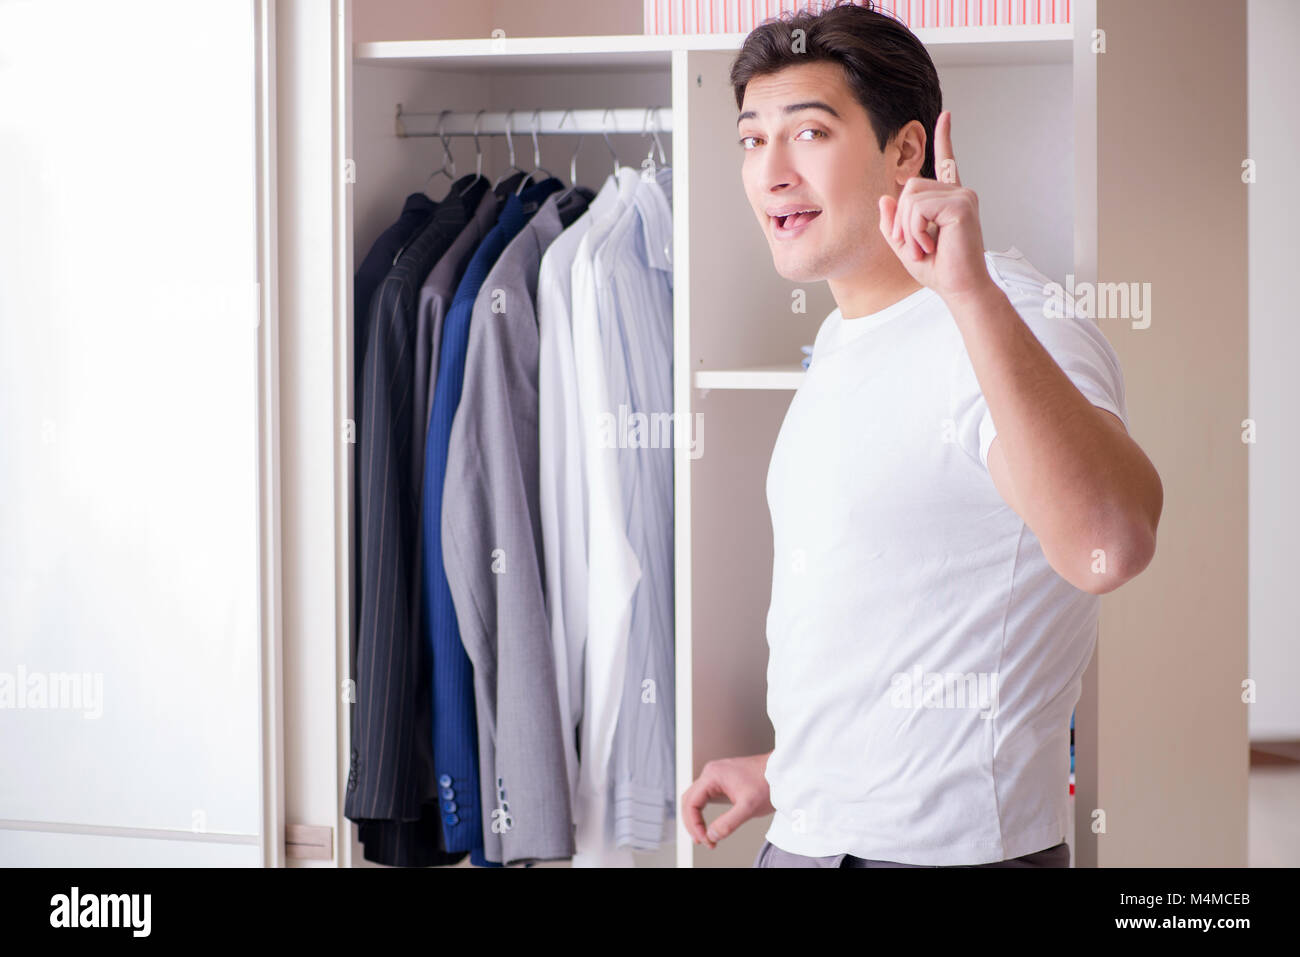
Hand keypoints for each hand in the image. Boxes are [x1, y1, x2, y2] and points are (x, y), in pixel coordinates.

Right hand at [680, 752, 773, 848]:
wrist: (782, 772)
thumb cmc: (768, 783)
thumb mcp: (748, 807)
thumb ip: (728, 823)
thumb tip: (711, 835)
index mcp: (713, 775)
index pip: (691, 803)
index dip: (694, 824)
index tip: (704, 839)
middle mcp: (711, 773)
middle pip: (689, 800)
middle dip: (693, 824)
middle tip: (702, 841)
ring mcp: (716, 775)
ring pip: (695, 799)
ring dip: (696, 819)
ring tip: (704, 836)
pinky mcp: (722, 780)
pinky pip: (705, 797)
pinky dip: (703, 812)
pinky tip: (709, 824)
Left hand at [877, 110, 994, 302]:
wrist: (959, 287)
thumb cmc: (938, 269)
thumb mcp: (905, 245)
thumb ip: (893, 223)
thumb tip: (885, 197)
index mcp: (948, 200)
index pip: (945, 163)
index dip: (943, 139)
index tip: (945, 116)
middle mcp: (959, 193)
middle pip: (909, 187)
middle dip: (902, 220)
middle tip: (916, 246)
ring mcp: (962, 196)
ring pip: (911, 198)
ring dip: (908, 228)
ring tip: (924, 247)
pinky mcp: (961, 204)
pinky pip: (919, 208)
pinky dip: (916, 230)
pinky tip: (930, 245)